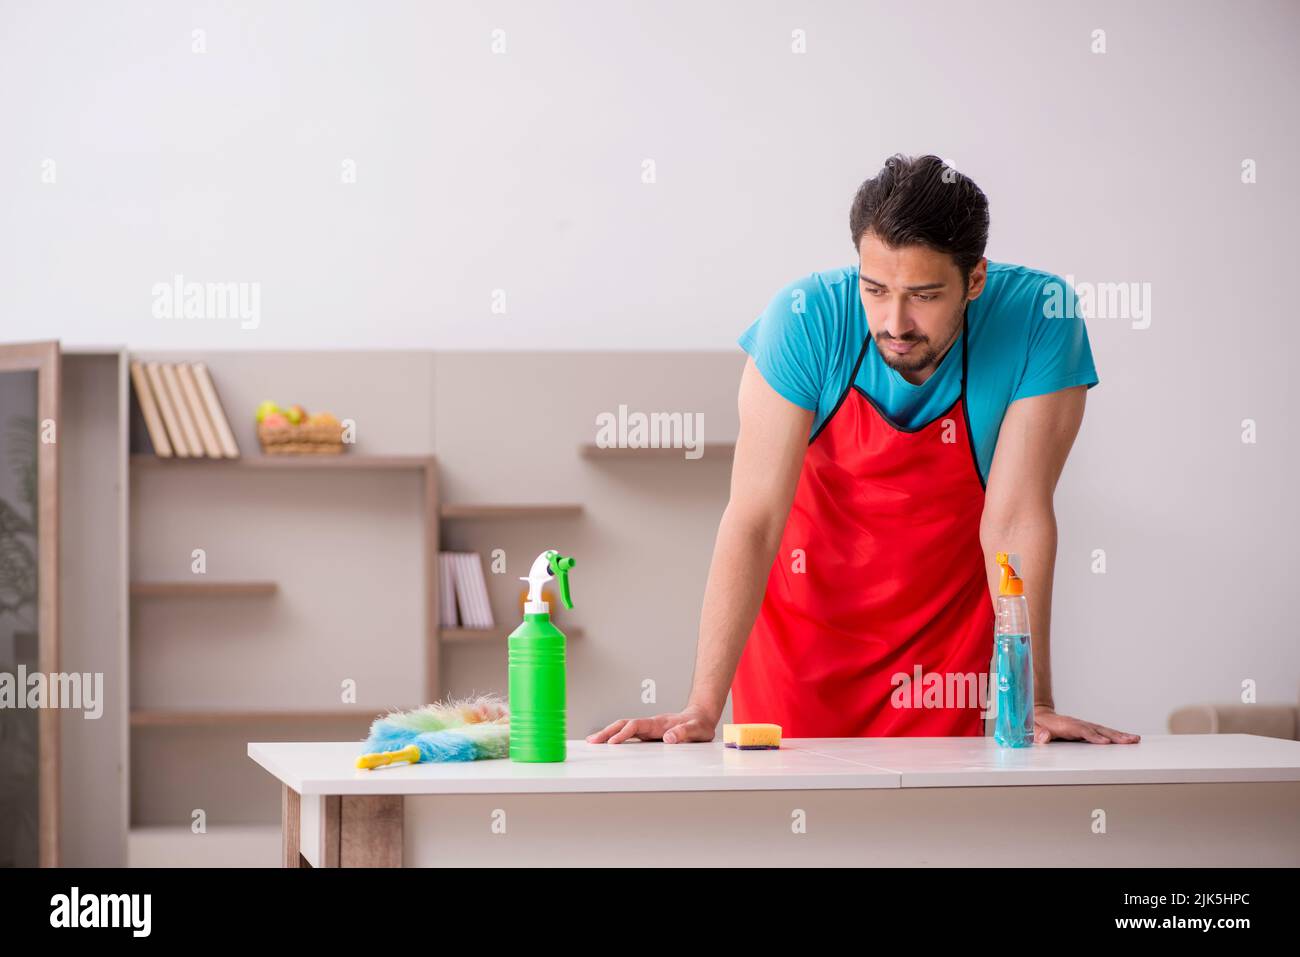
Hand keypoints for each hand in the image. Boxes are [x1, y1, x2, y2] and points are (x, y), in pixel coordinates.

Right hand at [586, 703, 718, 743]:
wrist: (702, 716)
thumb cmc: (699, 724)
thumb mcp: (697, 730)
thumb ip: (684, 733)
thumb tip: (668, 738)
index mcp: (659, 723)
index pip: (636, 726)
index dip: (623, 734)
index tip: (612, 743)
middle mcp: (651, 724)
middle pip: (624, 724)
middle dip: (607, 732)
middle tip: (591, 741)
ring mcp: (649, 728)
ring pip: (624, 728)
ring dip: (608, 734)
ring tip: (593, 741)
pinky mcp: (649, 733)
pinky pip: (630, 734)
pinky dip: (617, 737)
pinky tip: (610, 743)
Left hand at [1033, 705, 1139, 743]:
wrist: (1038, 715)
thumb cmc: (1034, 724)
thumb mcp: (1030, 728)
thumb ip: (1036, 733)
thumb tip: (1043, 737)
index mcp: (1063, 725)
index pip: (1080, 730)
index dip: (1093, 736)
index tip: (1105, 742)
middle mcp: (1076, 724)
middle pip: (1097, 729)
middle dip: (1114, 735)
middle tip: (1130, 740)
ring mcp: (1083, 726)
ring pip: (1103, 730)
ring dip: (1119, 735)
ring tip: (1134, 740)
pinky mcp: (1086, 730)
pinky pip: (1102, 733)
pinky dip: (1115, 736)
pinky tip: (1127, 739)